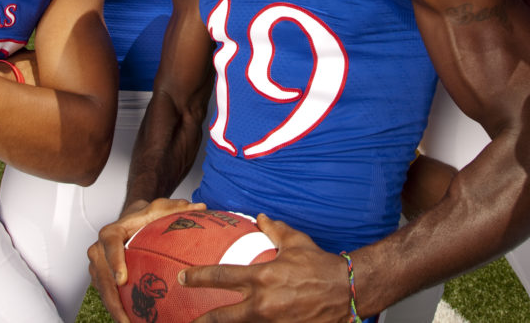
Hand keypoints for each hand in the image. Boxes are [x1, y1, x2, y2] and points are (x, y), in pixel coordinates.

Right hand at [89, 197, 206, 322]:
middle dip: (113, 297)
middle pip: (102, 274)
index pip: (110, 243)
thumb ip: (178, 208)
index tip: (122, 279)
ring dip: (114, 308)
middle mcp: (100, 249)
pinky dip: (117, 308)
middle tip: (127, 316)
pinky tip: (130, 320)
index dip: (114, 261)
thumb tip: (201, 208)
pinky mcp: (102, 278)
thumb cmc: (143, 218)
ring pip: (102, 289)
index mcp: (112, 231)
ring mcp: (99, 266)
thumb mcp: (160, 210)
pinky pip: (107, 295)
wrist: (131, 222)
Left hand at [183, 214, 350, 322]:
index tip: (183, 277)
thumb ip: (274, 230)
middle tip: (188, 319)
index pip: (221, 276)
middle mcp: (263, 302)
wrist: (346, 291)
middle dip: (202, 320)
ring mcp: (272, 321)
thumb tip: (260, 218)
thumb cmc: (321, 266)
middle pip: (222, 316)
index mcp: (262, 277)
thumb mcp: (296, 242)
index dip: (198, 277)